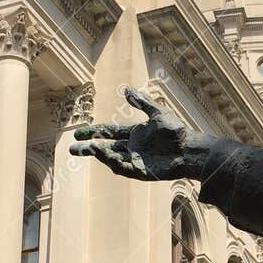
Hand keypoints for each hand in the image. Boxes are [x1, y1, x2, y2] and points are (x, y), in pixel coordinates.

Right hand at [70, 86, 214, 181]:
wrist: (189, 149)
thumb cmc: (176, 131)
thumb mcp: (158, 113)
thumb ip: (142, 103)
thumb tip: (126, 90)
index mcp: (134, 135)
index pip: (108, 133)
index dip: (93, 132)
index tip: (78, 133)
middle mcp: (132, 148)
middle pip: (105, 148)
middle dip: (89, 149)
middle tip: (72, 149)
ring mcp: (136, 161)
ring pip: (112, 159)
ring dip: (101, 154)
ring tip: (90, 149)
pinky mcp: (142, 172)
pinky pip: (124, 169)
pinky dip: (115, 163)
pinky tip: (108, 157)